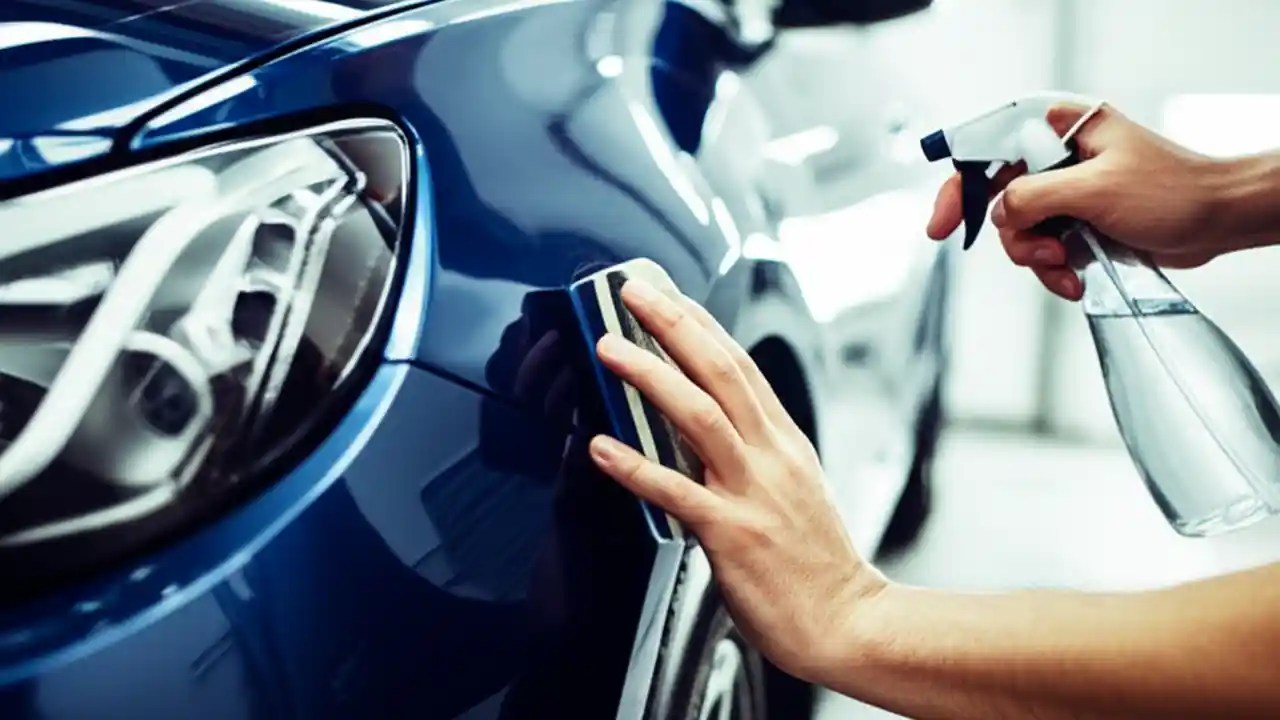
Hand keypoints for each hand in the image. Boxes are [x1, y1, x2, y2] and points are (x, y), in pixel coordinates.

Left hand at [586, 279, 885, 683]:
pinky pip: (676, 492)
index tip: (667, 294)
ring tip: (609, 348)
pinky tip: (600, 448)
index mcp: (784, 442)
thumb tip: (714, 420)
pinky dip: (635, 466)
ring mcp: (752, 492)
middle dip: (674, 324)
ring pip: (699, 416)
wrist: (848, 622)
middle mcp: (770, 456)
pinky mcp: (732, 533)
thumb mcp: (794, 486)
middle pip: (720, 371)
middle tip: (634, 291)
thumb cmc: (815, 562)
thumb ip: (756, 450)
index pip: (739, 365)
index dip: (700, 324)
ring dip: (650, 376)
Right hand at [927, 102, 1232, 299]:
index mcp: (1062, 132)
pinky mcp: (1078, 224)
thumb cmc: (1173, 191)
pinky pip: (1043, 252)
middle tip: (1041, 254)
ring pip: (1020, 233)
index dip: (960, 185)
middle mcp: (1059, 160)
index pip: (990, 150)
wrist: (1217, 220)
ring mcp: (1068, 194)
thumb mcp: (1095, 188)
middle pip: (1000, 201)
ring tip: (1068, 268)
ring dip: (1038, 259)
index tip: (941, 224)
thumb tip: (1000, 214)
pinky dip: (1053, 271)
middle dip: (1017, 236)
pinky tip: (1075, 279)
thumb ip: (1035, 196)